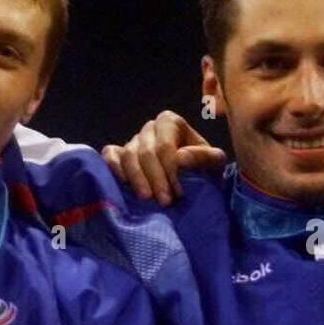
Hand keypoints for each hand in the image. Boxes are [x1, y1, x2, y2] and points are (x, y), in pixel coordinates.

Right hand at [101, 110, 225, 204]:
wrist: (194, 182)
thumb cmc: (204, 170)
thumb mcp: (213, 164)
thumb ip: (203, 158)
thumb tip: (179, 157)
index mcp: (170, 122)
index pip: (165, 145)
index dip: (170, 170)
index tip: (178, 192)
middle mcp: (149, 128)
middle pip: (146, 152)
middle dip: (156, 179)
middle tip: (165, 202)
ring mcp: (133, 140)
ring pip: (128, 156)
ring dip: (137, 179)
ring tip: (147, 199)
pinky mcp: (118, 153)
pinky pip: (110, 157)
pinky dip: (115, 169)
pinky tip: (125, 186)